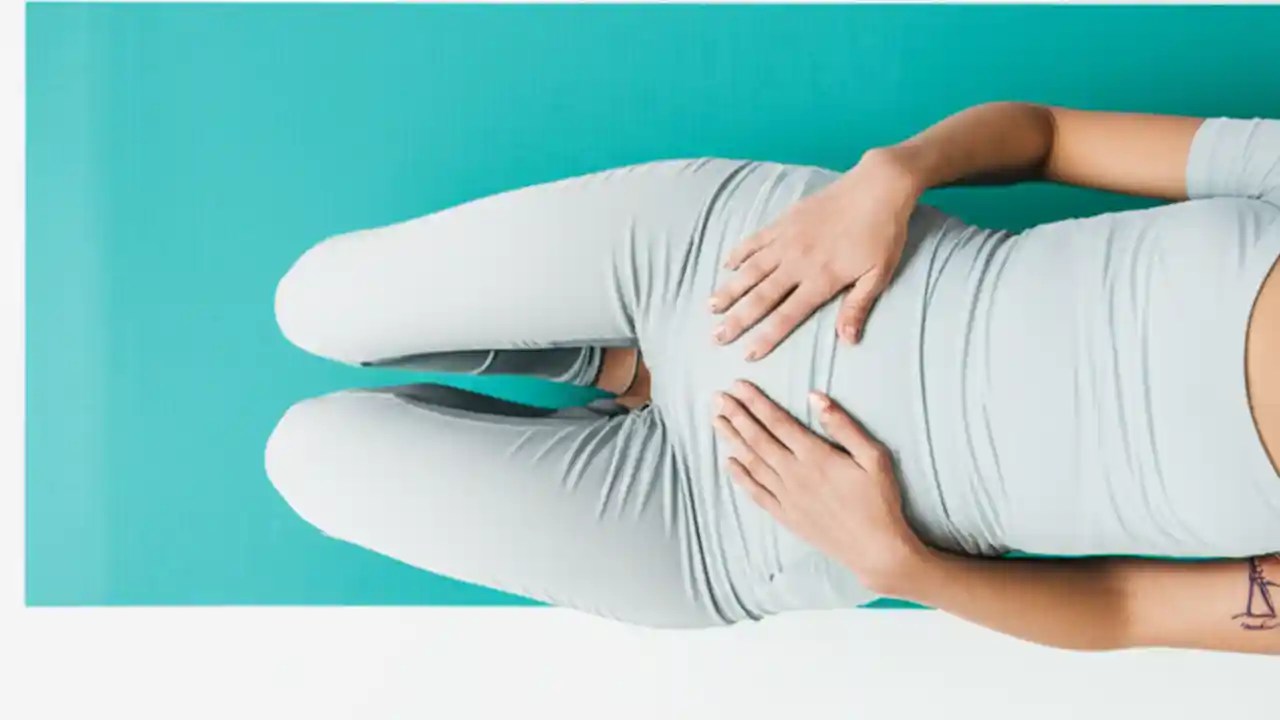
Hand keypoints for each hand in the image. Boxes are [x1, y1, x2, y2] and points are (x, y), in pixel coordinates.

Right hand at [708, 149, 920, 359]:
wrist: (877, 186)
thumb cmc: (883, 233)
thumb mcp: (879, 274)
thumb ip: (858, 306)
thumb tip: (847, 340)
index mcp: (822, 279)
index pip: (787, 315)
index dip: (766, 336)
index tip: (747, 354)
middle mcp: (798, 262)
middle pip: (761, 297)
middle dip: (737, 320)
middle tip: (716, 337)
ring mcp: (787, 240)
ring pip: (751, 270)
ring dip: (729, 290)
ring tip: (711, 307)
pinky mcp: (784, 221)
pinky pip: (755, 240)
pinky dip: (739, 253)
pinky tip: (726, 265)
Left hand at [711, 380, 927, 592]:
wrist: (874, 549)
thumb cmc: (879, 500)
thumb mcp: (873, 457)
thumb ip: (843, 425)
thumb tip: (814, 397)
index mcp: (815, 456)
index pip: (778, 422)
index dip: (756, 402)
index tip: (738, 386)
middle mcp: (794, 474)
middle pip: (758, 439)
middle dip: (736, 415)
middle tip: (717, 398)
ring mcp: (786, 497)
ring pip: (752, 463)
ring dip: (732, 440)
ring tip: (716, 421)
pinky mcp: (785, 516)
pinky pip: (756, 492)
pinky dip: (740, 476)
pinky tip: (728, 462)